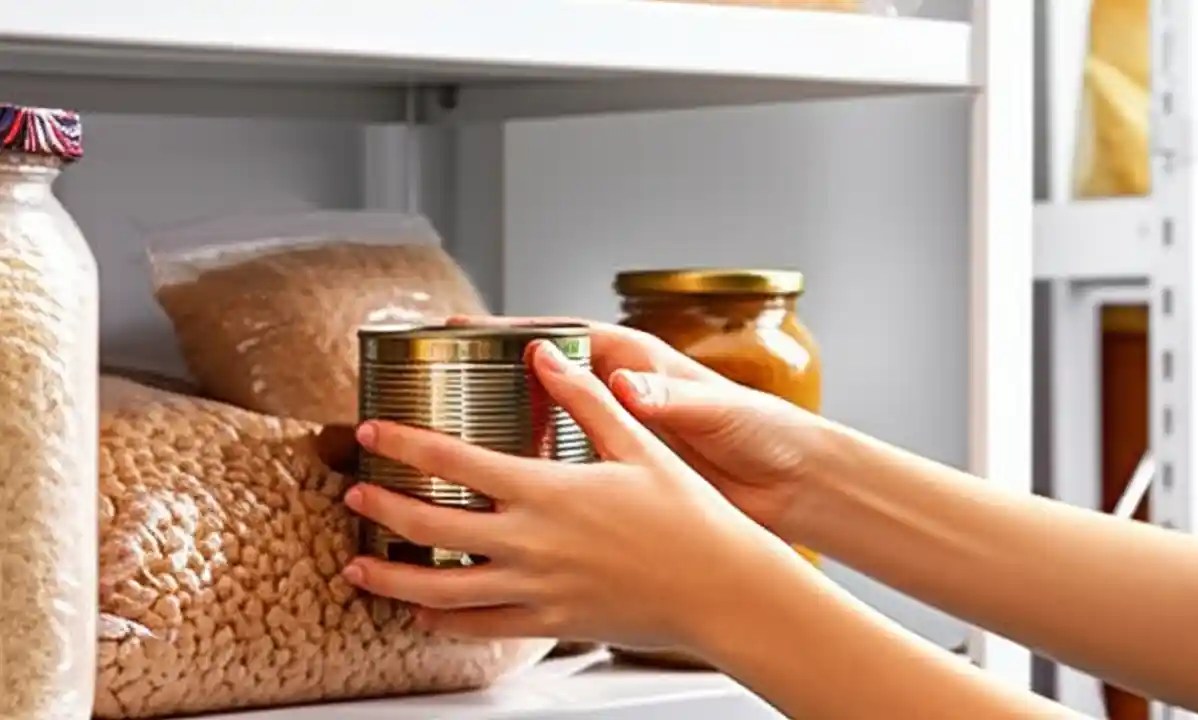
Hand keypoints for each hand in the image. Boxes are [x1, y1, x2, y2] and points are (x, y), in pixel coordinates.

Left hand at [337, 340, 807, 648]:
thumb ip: (582, 399)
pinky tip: (421, 615)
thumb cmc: (688, 516)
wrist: (722, 588)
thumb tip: (543, 355)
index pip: (453, 460)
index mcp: (547, 490)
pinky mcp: (550, 623)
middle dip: (381, 508)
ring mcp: (536, 589)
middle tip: (353, 496)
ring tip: (358, 568)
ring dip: (391, 578)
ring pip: (441, 589)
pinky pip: (482, 627)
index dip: (403, 442)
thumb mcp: (635, 446)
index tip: (372, 431)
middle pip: (430, 525)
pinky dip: (442, 622)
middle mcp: (531, 543)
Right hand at [450, 316, 835, 536]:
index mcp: (638, 363)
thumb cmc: (763, 431)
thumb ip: (669, 397)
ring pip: (543, 423)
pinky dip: (531, 474)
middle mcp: (619, 393)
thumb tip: (624, 385)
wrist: (792, 482)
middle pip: (539, 377)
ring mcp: (616, 435)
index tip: (458, 329)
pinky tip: (496, 492)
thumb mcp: (716, 410)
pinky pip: (565, 466)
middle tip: (432, 383)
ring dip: (501, 429)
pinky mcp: (622, 474)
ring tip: (445, 442)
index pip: (560, 336)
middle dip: (488, 377)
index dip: (507, 331)